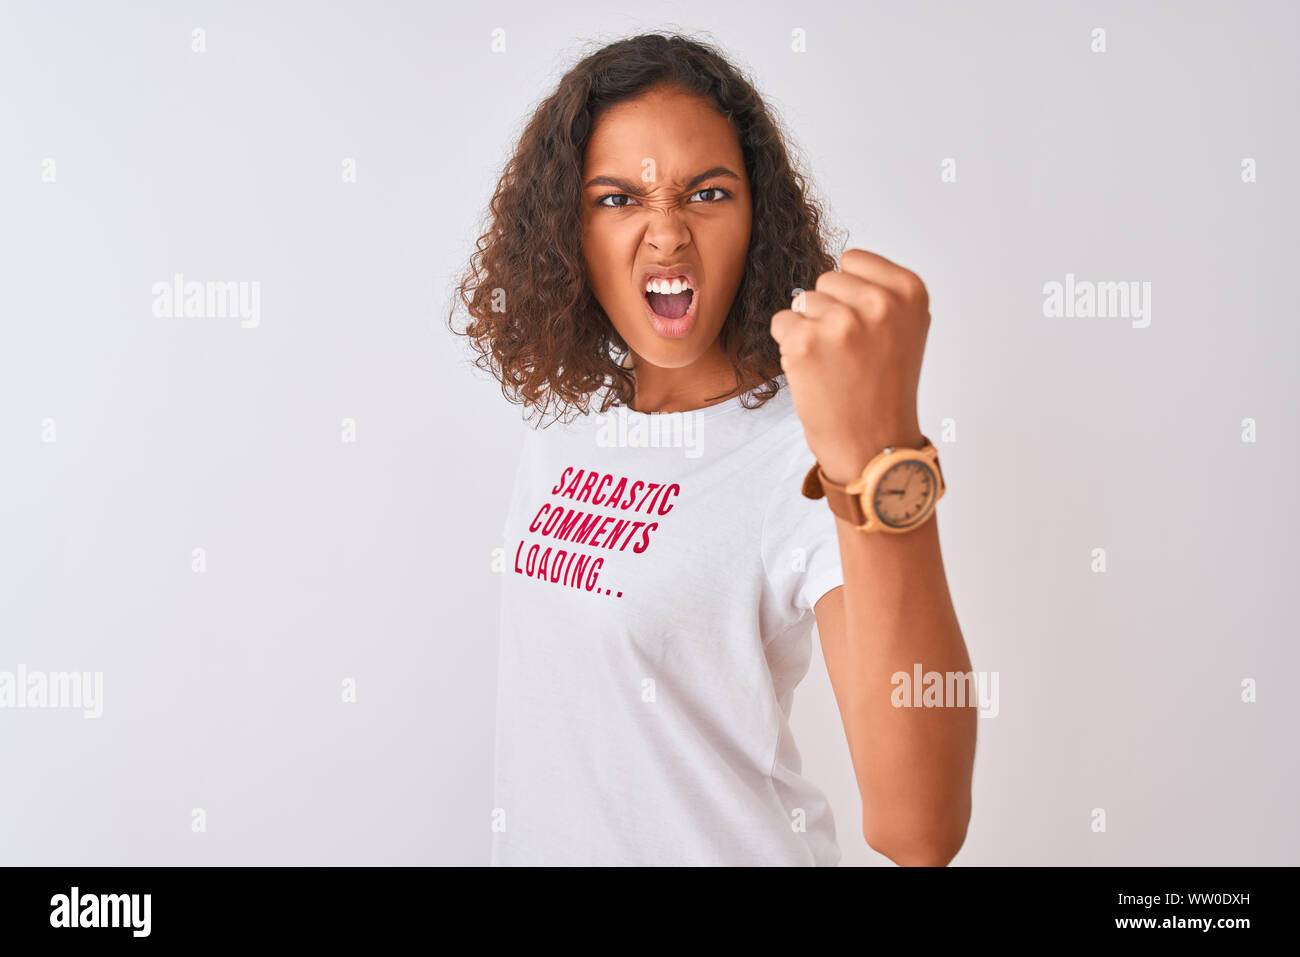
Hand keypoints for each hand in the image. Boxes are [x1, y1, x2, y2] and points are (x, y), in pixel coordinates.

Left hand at [770, 248, 930, 484]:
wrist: (874, 447)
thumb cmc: (885, 391)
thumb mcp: (905, 329)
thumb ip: (880, 292)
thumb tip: (841, 265)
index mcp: (909, 291)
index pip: (852, 260)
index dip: (850, 295)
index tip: (866, 330)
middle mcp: (879, 303)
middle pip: (825, 280)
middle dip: (829, 312)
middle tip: (850, 354)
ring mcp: (841, 323)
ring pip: (802, 302)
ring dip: (809, 331)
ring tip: (834, 366)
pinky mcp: (805, 343)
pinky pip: (781, 323)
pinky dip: (789, 347)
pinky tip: (815, 373)